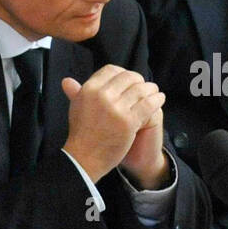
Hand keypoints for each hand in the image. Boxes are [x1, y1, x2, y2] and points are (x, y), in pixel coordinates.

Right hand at [61, 65, 166, 184]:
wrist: (84, 158)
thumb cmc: (81, 133)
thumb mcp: (75, 108)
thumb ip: (76, 92)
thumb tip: (67, 80)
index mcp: (89, 89)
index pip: (111, 70)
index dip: (123, 73)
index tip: (130, 80)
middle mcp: (102, 95)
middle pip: (128, 77)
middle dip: (139, 80)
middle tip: (144, 86)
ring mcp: (116, 108)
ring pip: (141, 90)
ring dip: (151, 89)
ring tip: (155, 92)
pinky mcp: (128, 122)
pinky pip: (148, 104)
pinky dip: (157, 99)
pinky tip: (160, 99)